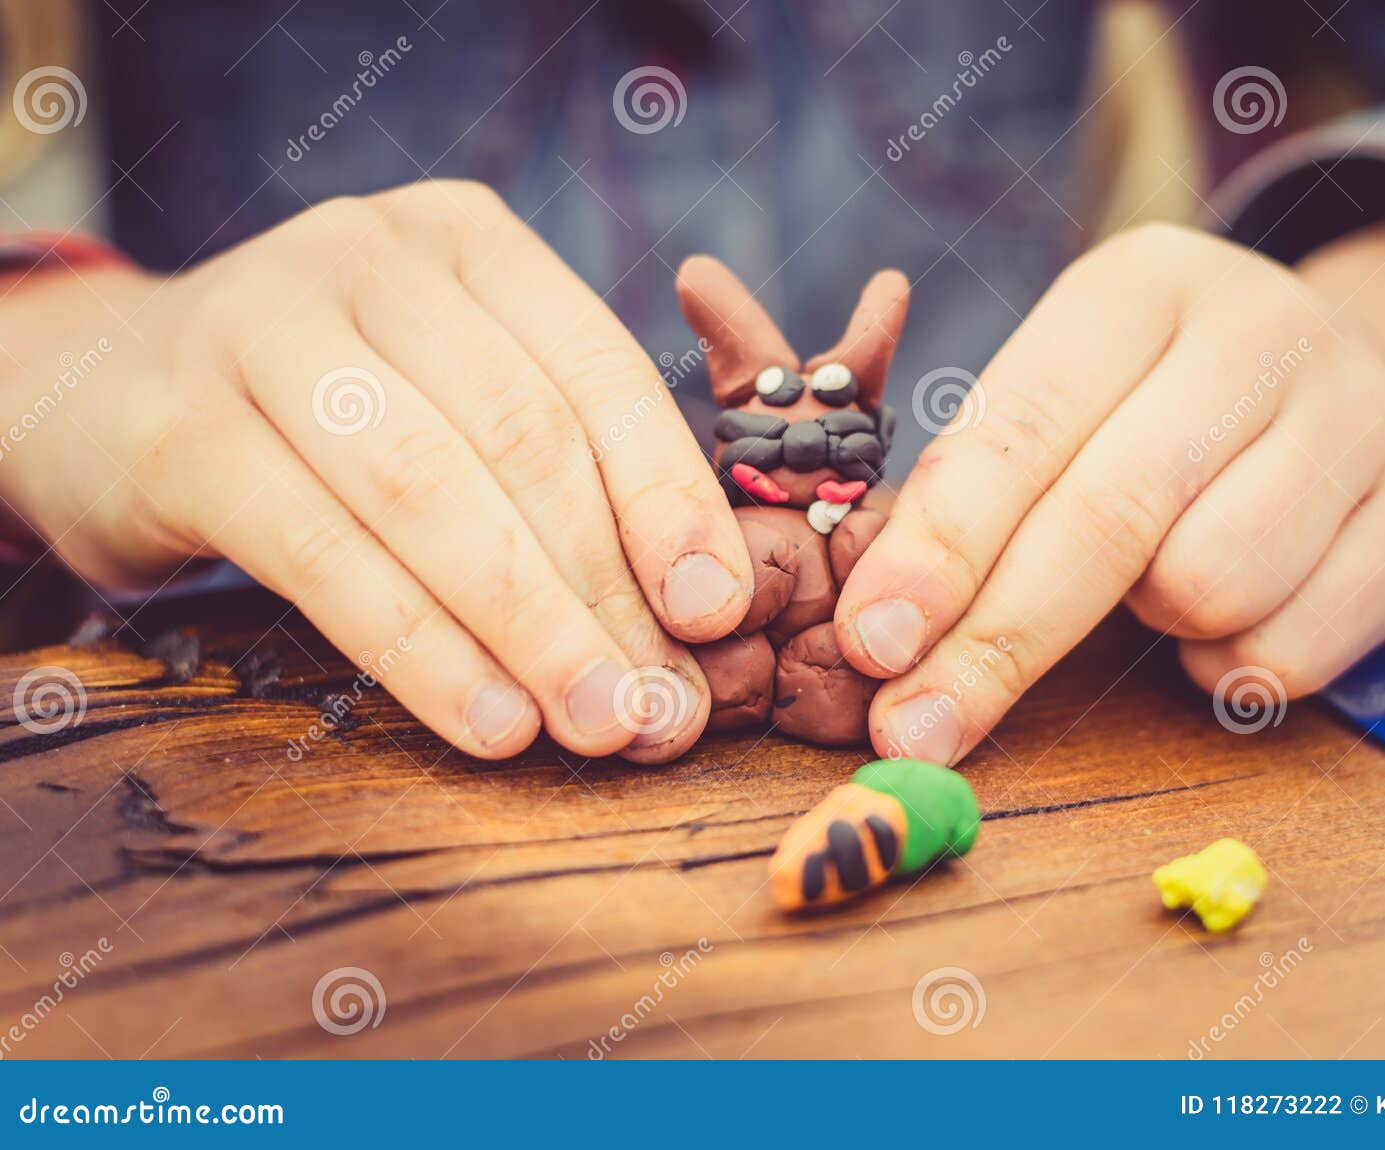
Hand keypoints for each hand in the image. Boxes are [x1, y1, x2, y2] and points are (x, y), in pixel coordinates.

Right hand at [0, 182, 755, 761]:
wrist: (112, 390)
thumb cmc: (331, 412)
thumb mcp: (452, 395)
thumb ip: (564, 470)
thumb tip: (699, 613)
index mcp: (467, 240)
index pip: (597, 372)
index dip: (669, 500)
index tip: (719, 614)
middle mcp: (368, 256)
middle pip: (523, 437)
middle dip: (606, 588)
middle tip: (661, 709)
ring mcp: (263, 328)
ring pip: (429, 492)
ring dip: (529, 626)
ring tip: (595, 726)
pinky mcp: (183, 428)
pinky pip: (323, 552)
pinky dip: (419, 649)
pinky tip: (489, 722)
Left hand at [833, 218, 1384, 763]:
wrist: (1378, 386)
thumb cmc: (1167, 411)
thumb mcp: (1072, 397)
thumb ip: (979, 488)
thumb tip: (881, 631)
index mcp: (1141, 285)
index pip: (1021, 428)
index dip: (940, 549)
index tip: (871, 645)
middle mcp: (1261, 330)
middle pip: (1107, 518)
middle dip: (996, 642)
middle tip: (917, 729)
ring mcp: (1363, 418)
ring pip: (1207, 588)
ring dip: (1152, 624)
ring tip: (1158, 584)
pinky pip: (1287, 651)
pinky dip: (1230, 663)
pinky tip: (1230, 618)